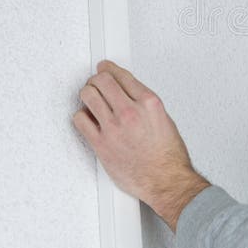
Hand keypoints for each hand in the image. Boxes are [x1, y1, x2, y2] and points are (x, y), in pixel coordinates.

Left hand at [73, 60, 209, 230]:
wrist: (165, 180)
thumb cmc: (168, 155)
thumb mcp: (164, 118)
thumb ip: (144, 103)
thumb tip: (128, 93)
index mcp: (149, 103)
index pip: (122, 75)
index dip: (110, 68)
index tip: (104, 67)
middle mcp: (130, 112)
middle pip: (102, 80)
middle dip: (97, 78)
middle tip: (97, 82)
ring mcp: (113, 127)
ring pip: (87, 95)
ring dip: (87, 93)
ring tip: (91, 98)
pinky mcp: (100, 144)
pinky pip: (79, 119)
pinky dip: (81, 116)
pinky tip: (89, 118)